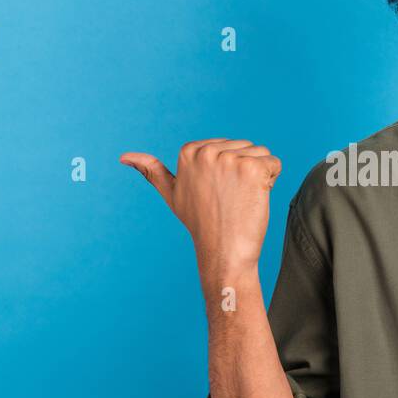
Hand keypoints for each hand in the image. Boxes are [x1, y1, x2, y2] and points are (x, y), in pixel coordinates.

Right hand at [120, 139, 281, 274]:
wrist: (223, 251)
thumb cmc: (201, 224)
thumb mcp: (173, 195)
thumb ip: (152, 172)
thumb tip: (123, 156)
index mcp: (189, 150)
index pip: (229, 146)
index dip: (229, 171)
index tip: (216, 192)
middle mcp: (207, 151)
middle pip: (246, 147)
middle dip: (245, 173)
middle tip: (230, 199)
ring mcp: (229, 159)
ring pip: (261, 155)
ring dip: (259, 177)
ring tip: (240, 200)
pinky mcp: (252, 168)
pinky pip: (274, 164)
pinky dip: (271, 182)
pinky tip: (254, 199)